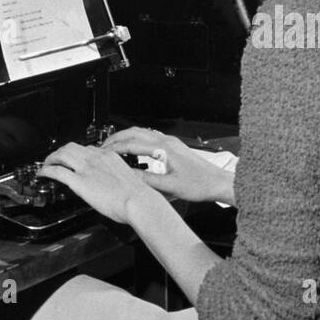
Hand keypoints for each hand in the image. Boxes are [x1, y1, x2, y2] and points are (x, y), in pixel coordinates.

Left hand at [36, 142, 155, 225]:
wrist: (139, 201)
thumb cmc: (138, 196)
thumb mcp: (126, 178)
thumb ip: (114, 176)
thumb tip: (110, 183)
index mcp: (108, 156)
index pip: (87, 148)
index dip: (76, 152)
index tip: (73, 158)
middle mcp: (96, 158)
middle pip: (71, 146)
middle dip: (60, 151)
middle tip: (55, 158)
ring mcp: (87, 168)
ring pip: (62, 154)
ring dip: (51, 158)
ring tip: (46, 164)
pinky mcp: (80, 181)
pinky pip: (58, 171)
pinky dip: (47, 170)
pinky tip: (43, 174)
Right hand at [101, 128, 236, 205]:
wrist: (217, 182)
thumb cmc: (199, 184)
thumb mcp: (170, 187)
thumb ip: (147, 181)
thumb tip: (129, 177)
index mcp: (163, 148)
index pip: (132, 143)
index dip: (115, 147)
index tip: (102, 152)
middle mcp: (166, 141)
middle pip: (135, 132)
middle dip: (117, 138)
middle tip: (103, 146)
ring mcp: (170, 142)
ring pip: (142, 132)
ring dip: (126, 137)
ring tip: (114, 146)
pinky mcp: (174, 146)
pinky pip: (150, 137)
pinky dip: (136, 139)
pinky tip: (134, 148)